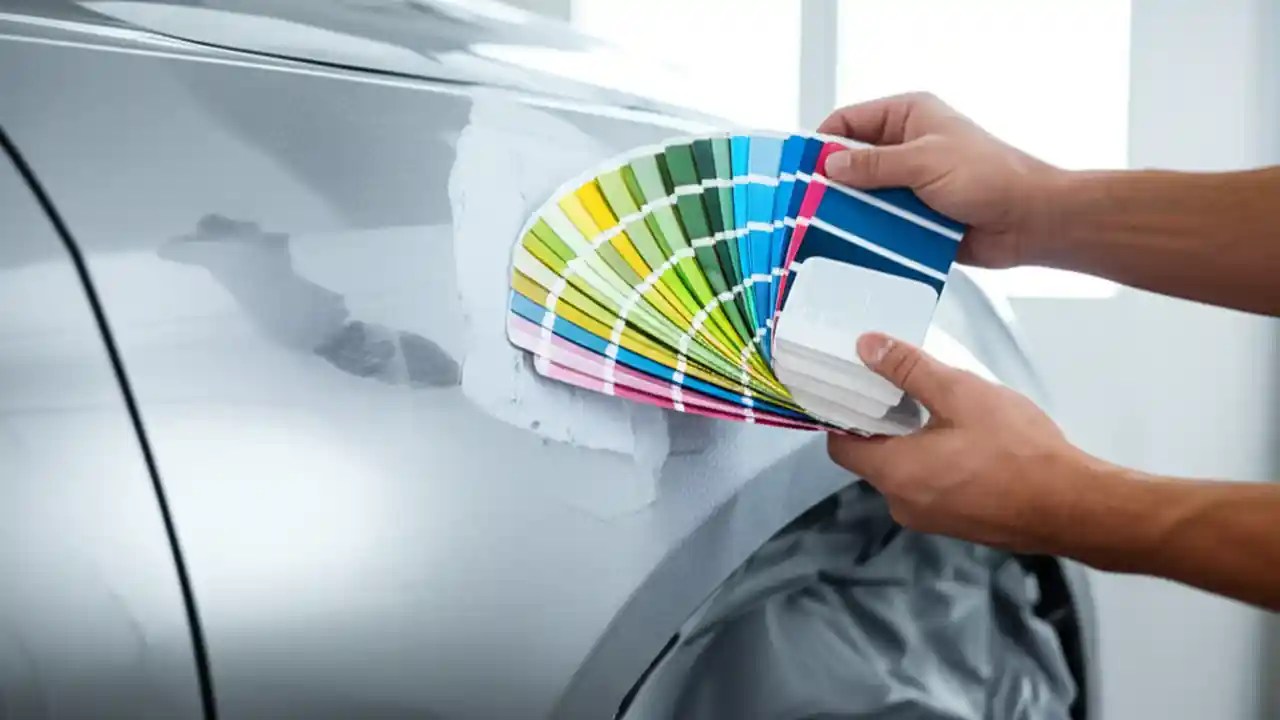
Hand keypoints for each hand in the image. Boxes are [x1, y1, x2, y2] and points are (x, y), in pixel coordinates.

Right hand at [818, 92, 1064, 268]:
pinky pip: (881, 225)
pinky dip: (869, 235)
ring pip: (864, 198)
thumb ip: (874, 165)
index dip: (823, 143)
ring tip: (825, 230)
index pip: (850, 122)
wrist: (1029, 221)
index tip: (801, 168)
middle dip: (832, 184)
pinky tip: (854, 247)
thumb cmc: (990, 177)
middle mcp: (906, 147)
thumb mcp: (924, 162)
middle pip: (852, 163)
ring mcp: (910, 184)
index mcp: (909, 117)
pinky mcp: (915, 217)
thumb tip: (830, 164)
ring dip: (851, 214)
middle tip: (806, 205)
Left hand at [827, 333, 1101, 551]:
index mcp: (893, 474)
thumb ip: (908, 369)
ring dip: (910, 441)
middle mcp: (902, 504)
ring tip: (935, 405)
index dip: (842, 414)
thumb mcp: (961, 394)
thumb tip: (865, 345)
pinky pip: (931, 487)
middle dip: (880, 423)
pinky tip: (963, 437)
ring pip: (903, 473)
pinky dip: (934, 462)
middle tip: (898, 386)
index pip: (839, 446)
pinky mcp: (959, 525)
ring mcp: (932, 520)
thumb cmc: (1016, 449)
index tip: (855, 384)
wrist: (1074, 507)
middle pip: (870, 459)